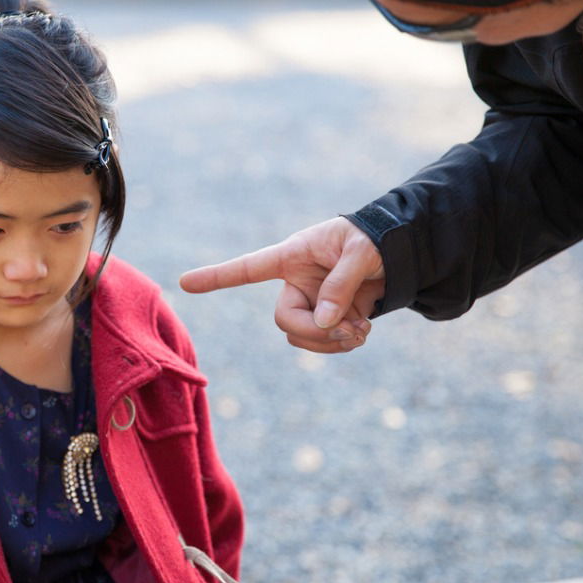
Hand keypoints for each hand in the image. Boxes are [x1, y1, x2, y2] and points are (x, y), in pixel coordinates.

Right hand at [179, 217, 384, 352]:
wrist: (399, 253)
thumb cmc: (376, 238)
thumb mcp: (362, 251)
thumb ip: (342, 282)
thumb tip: (324, 321)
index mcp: (293, 255)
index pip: (249, 268)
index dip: (217, 276)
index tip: (184, 282)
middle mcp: (296, 281)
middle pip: (284, 319)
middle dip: (314, 332)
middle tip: (348, 331)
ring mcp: (311, 302)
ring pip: (301, 337)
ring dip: (330, 343)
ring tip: (362, 332)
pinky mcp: (328, 318)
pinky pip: (323, 343)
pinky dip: (342, 345)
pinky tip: (361, 333)